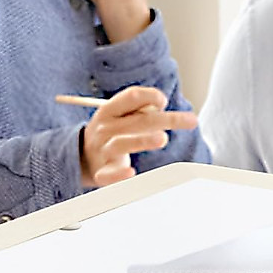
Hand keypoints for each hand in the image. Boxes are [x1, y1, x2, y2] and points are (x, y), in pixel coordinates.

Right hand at [79, 85, 196, 187]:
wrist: (82, 157)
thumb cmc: (112, 131)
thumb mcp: (121, 114)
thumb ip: (141, 107)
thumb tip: (160, 102)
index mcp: (109, 110)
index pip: (131, 97)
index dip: (150, 96)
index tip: (164, 102)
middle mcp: (105, 128)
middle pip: (138, 121)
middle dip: (166, 119)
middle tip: (190, 120)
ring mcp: (103, 150)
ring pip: (122, 144)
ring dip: (142, 140)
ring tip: (163, 139)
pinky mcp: (102, 172)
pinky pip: (108, 175)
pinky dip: (118, 175)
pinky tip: (131, 172)